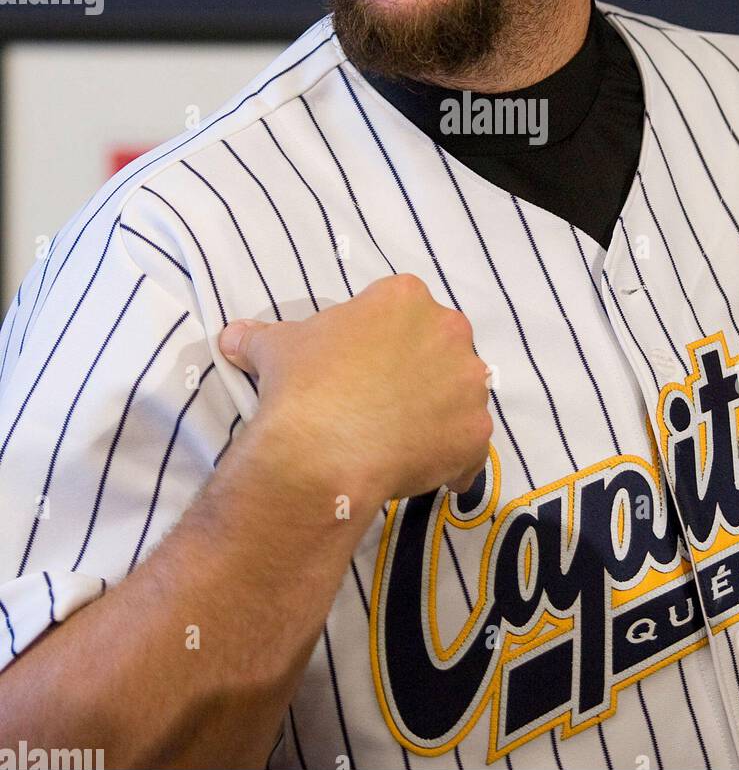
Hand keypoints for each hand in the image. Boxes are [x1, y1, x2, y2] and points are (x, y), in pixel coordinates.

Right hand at [218, 274, 493, 500]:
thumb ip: (260, 336)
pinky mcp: (475, 431)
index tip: (364, 365)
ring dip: (441, 412)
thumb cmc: (302, 385)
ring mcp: (468, 383)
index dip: (384, 340)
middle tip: (384, 401)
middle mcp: (449, 330)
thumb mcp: (275, 348)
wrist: (321, 449)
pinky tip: (424, 471)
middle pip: (441, 347)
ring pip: (461, 394)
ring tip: (403, 438)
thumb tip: (233, 336)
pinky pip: (471, 446)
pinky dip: (454, 460)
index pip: (403, 311)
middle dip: (421, 370)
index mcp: (404, 298)